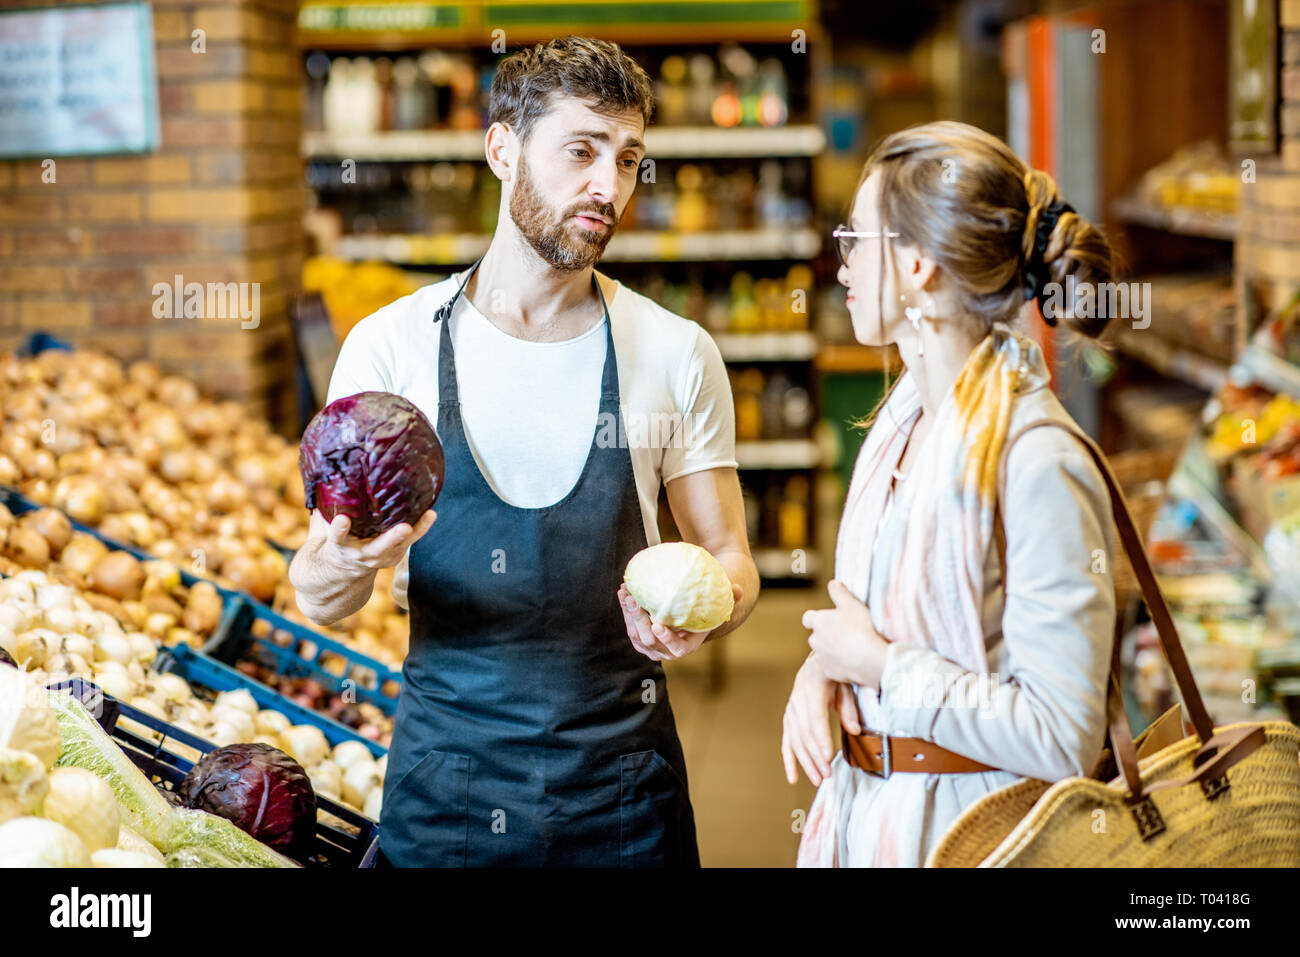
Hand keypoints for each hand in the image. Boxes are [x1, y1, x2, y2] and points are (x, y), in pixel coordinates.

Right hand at [319, 509, 436, 573]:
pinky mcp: (395, 554)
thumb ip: (323, 510)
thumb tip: (322, 477)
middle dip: (392, 538)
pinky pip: (409, 541)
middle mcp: (362, 554)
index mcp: (340, 547)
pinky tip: (430, 513)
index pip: (337, 538)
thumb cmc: (335, 539)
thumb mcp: (322, 529)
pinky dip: (421, 527)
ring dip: (416, 531)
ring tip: (429, 515)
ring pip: (400, 545)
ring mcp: (381, 557)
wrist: (343, 569)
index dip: (339, 530)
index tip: (342, 519)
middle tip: (405, 528)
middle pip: (377, 548)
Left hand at [618, 583, 742, 660]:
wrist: (690, 616)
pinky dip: (625, 610)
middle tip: (635, 601)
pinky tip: (624, 592)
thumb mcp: (718, 603)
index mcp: (687, 646)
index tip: (658, 625)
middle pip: (649, 640)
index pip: (676, 648)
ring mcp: (652, 646)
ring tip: (626, 592)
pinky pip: (630, 626)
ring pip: (636, 633)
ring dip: (629, 613)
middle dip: (640, 620)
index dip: (666, 639)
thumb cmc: (705, 609)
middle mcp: (667, 650)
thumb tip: (738, 589)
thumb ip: (730, 597)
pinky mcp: (640, 637)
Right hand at [781, 652, 862, 786]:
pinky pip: (787, 742)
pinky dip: (789, 760)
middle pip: (804, 733)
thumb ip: (850, 707)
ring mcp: (791, 710)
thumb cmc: (835, 675)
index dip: (821, 738)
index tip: (829, 757)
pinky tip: (793, 777)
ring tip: (818, 779)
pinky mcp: (789, 719)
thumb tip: (855, 730)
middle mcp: (797, 700)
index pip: (815, 717)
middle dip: (815, 756)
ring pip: (795, 740)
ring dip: (806, 762)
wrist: (816, 664)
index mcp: (812, 687)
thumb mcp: (846, 685)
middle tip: (827, 774)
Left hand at [801, 580, 889, 688]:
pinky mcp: (829, 673)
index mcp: (818, 622)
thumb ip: (839, 593)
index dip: (816, 618)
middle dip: (826, 635)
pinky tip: (853, 661)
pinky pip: (832, 667)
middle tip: (845, 633)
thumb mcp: (852, 604)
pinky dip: (839, 665)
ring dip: (832, 650)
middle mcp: (815, 640)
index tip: (827, 619)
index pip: (808, 618)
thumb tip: (832, 583)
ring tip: (851, 648)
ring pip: (823, 653)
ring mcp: (821, 658)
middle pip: (815, 636)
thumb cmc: (861, 628)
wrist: (870, 659)